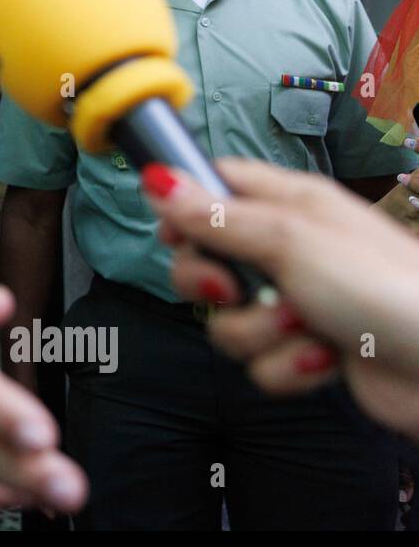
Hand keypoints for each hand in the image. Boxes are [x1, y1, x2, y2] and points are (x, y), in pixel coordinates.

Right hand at [142, 158, 418, 443]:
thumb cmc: (387, 289)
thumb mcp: (291, 240)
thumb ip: (217, 216)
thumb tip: (159, 179)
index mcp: (289, 203)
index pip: (216, 185)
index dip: (184, 205)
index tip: (172, 233)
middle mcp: (289, 249)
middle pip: (204, 259)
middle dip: (208, 284)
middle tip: (231, 289)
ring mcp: (296, 301)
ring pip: (227, 319)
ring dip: (259, 333)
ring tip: (305, 327)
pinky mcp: (305, 351)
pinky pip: (259, 362)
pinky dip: (287, 367)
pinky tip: (325, 361)